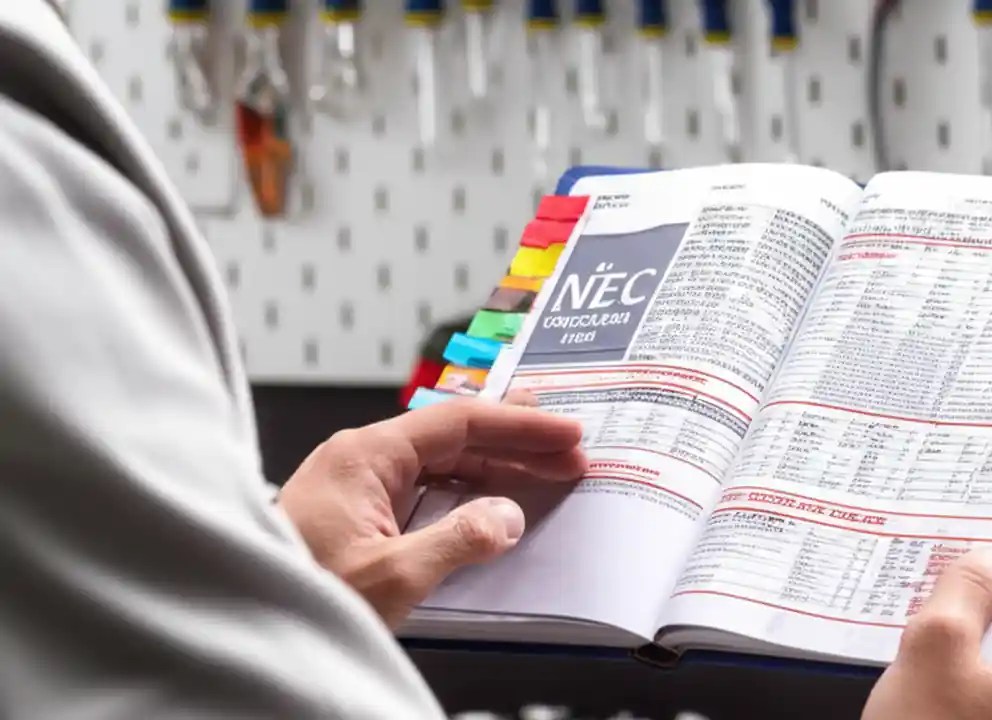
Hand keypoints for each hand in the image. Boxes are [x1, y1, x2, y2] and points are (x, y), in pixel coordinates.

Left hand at [277, 392, 586, 627]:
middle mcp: (360, 461)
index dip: (520, 428)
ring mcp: (358, 489)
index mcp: (364, 456)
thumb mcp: (391, 576)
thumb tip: (506, 517)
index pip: (459, 423)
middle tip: (569, 454)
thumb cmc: (297, 597)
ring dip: (496, 471)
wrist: (241, 625)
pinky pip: (425, 493)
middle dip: (516, 446)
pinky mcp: (359, 518)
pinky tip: (496, 505)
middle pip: (454, 439)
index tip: (565, 435)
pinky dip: (467, 496)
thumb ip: (458, 541)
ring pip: (442, 466)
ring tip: (545, 475)